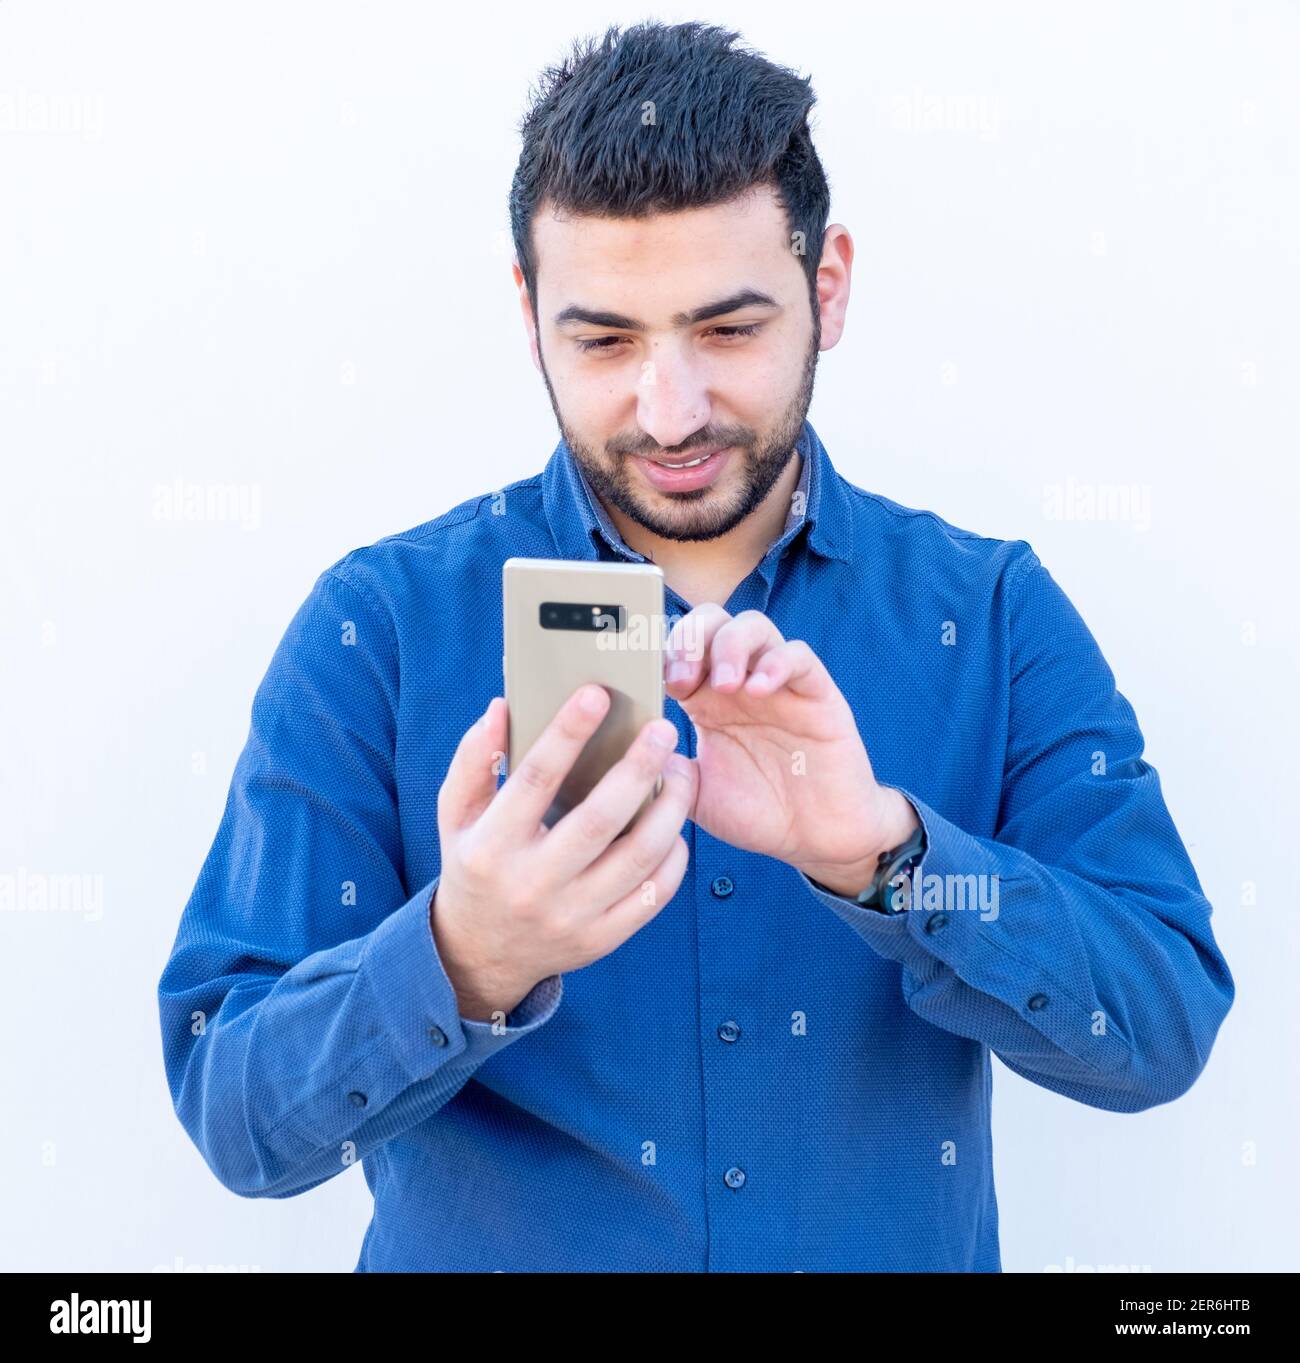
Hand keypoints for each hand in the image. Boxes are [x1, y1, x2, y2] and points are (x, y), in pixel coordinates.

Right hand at [431, 684, 698, 1020]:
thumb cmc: (475, 865)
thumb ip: (475, 759)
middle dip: (639, 768)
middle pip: (600, 819)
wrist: (480, 954)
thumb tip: (502, 706)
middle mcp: (533, 883)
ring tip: (682, 771)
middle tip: (663, 730)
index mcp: (493, 845)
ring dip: (670, 808)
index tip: (596, 695)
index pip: (535, 779)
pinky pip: (654, 895)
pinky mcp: (601, 939)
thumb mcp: (458, 814)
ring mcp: (571, 916)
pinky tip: (675, 825)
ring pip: (639, 857)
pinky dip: (674, 856)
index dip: (567, 733)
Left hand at [664, 605, 917, 896]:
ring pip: (753, 626)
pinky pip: (798, 656)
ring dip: (730, 645)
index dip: (662, 655)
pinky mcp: (817, 693)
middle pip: (712, 622)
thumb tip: (635, 746)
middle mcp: (741, 683)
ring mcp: (779, 684)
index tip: (654, 686)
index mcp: (706, 701)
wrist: (817, 840)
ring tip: (723, 685)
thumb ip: (666, 772)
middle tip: (683, 680)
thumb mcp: (696, 796)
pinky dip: (776, 663)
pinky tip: (760, 690)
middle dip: (691, 639)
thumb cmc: (757, 814)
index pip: (679, 649)